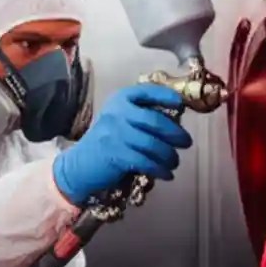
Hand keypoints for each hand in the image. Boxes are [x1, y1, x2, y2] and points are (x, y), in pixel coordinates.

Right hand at [52, 83, 192, 204]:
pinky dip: (160, 169)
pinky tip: (167, 174)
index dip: (166, 96)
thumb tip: (177, 121)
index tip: (181, 105)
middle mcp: (117, 113)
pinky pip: (145, 161)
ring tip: (174, 162)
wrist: (79, 165)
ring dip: (169, 155)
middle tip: (186, 142)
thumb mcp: (121, 120)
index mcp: (120, 100)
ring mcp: (114, 133)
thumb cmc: (108, 141)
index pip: (147, 92)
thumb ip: (142, 116)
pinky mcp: (115, 154)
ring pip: (152, 144)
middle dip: (175, 133)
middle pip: (154, 120)